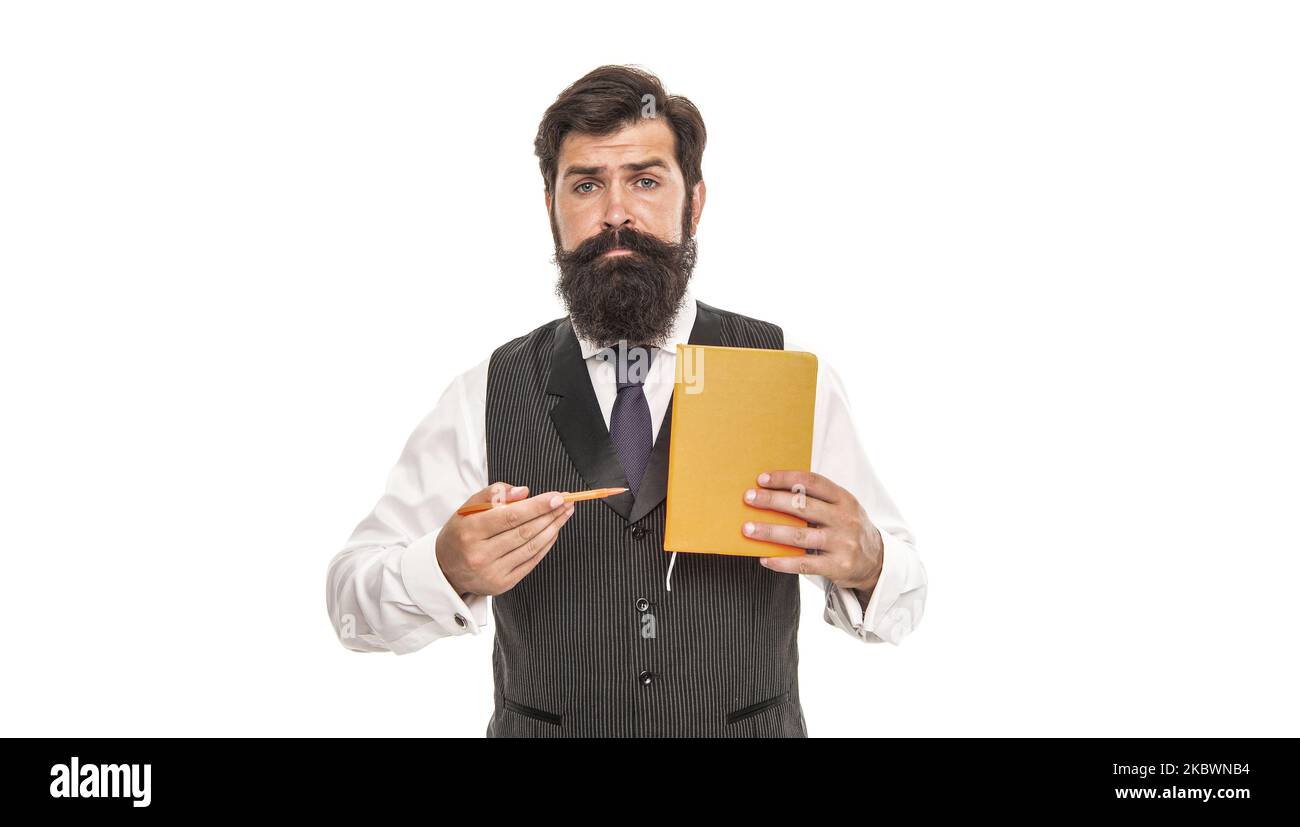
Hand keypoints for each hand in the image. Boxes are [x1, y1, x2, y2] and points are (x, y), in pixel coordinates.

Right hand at [436, 482, 573, 596]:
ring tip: (565, 514)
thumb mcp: (468, 508)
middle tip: (567, 502)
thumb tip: (524, 492)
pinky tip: (553, 531)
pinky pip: (531, 562)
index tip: (557, 496)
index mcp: (470, 532)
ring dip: (553, 529)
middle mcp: (480, 555)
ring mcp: (492, 572)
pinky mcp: (502, 584)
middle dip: (550, 515)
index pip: (510, 516)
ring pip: (531, 547)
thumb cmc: (460, 534)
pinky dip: (545, 545)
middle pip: (524, 532)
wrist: (445, 570)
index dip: (537, 506)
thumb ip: (494, 494)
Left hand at [741, 471, 883, 591]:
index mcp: (844, 499)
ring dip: (769, 531)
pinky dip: (781, 562)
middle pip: (803, 506)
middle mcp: (845, 519)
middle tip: (748, 498)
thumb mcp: (842, 508)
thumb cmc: (847, 529)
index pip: (813, 482)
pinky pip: (803, 564)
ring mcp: (842, 543)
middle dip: (772, 501)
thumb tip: (772, 491)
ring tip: (747, 528)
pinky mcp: (837, 566)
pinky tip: (764, 558)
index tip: (762, 479)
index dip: (786, 479)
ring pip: (799, 536)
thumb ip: (816, 500)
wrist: (876, 562)